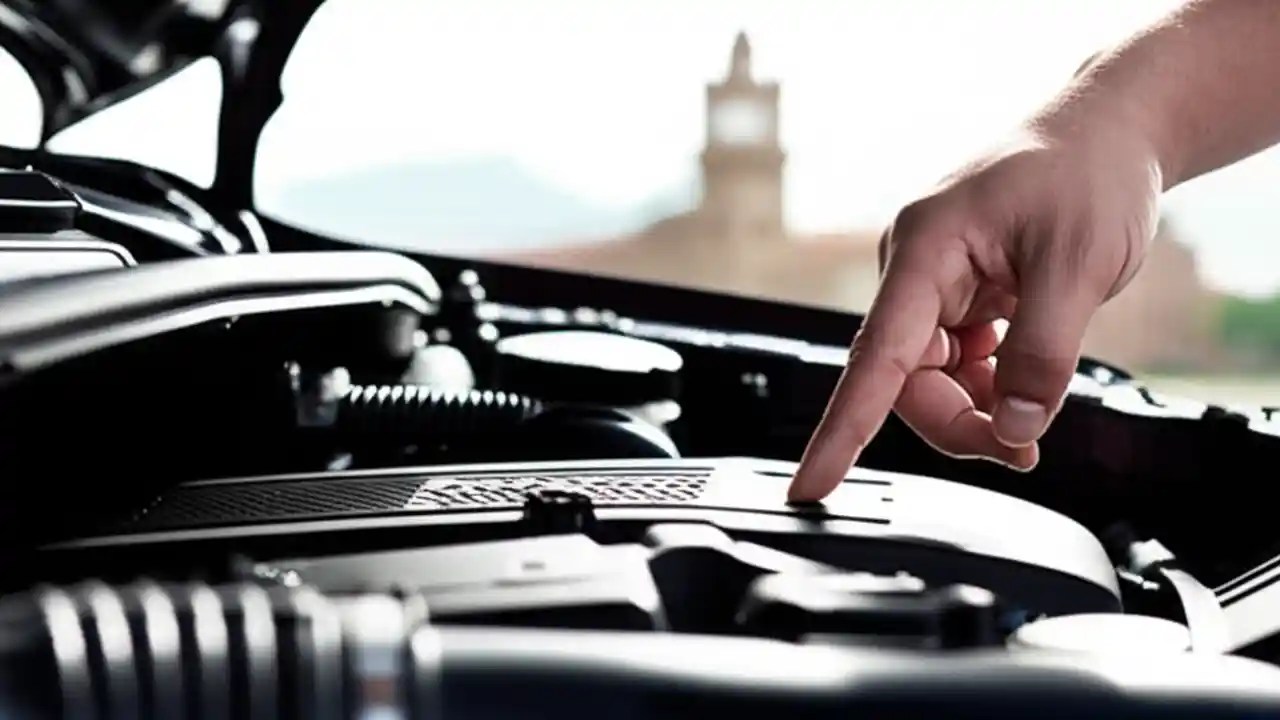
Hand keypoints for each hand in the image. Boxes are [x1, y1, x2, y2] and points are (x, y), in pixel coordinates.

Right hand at [788, 121, 1161, 500]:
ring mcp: (935, 283)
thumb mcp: (1078, 264)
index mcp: (926, 251)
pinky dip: (990, 387)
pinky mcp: (958, 295)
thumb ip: (1041, 353)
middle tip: (1021, 448)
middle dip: (959, 424)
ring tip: (1033, 414)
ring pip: (930, 380)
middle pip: (905, 382)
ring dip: (978, 409)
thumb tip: (1014, 428)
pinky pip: (955, 363)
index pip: (875, 359)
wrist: (1108, 131)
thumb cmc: (1087, 171)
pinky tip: (1024, 381)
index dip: (841, 430)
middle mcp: (917, 270)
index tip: (812, 483)